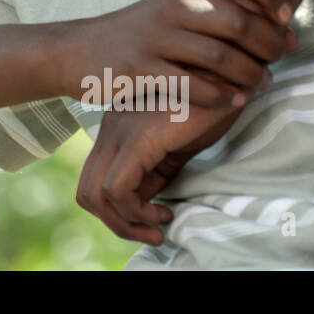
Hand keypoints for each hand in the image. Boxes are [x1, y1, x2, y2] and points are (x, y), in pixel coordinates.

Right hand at [61, 0, 296, 110]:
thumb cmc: (142, 33)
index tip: (285, 16)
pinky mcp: (141, 69)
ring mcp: (155, 38)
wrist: (77, 50)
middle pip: (237, 21)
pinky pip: (191, 84)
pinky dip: (220, 96)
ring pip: (219, 57)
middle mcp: (172, 7)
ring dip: (251, 75)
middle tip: (279, 58)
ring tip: (261, 83)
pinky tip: (233, 101)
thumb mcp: (175, 7)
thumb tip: (283, 22)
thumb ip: (220, 8)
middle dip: (269, 44)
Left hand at [76, 104, 241, 244]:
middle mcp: (109, 129)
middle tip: (152, 234)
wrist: (228, 78)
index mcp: (115, 128)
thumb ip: (153, 173)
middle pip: (86, 191)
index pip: (92, 181)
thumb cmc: (207, 108)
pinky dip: (136, 211)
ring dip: (125, 223)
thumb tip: (141, 205)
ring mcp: (119, 132)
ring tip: (159, 226)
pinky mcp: (137, 138)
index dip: (115, 212)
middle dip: (116, 224)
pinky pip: (117, 189)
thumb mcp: (175, 148)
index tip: (151, 221)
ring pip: (94, 194)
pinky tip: (165, 212)